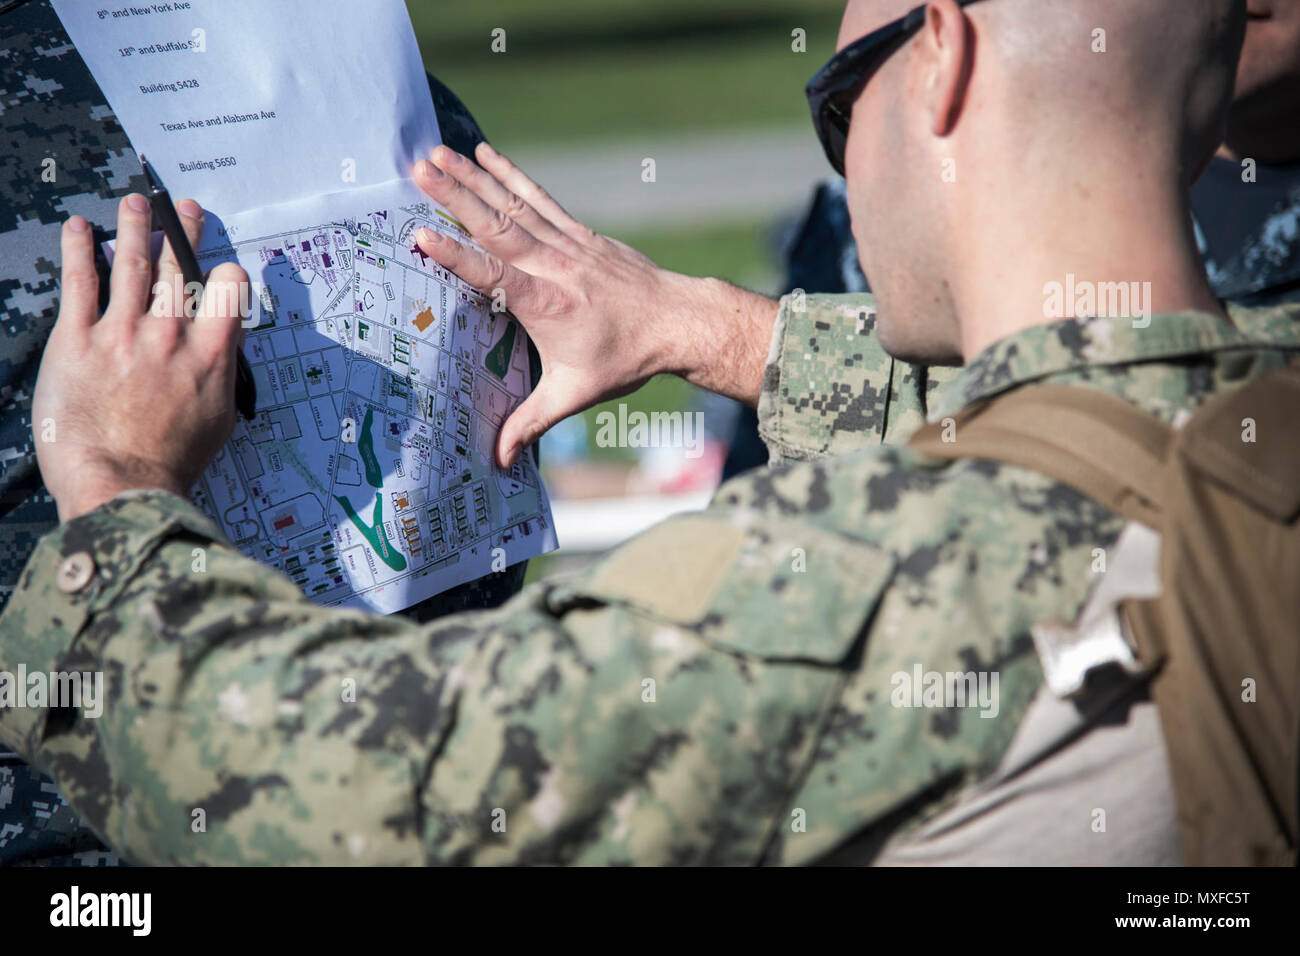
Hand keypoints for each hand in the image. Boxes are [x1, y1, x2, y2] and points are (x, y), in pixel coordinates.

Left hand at [34, 195, 249, 521]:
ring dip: (135, 227)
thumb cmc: (170, 462)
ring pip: (132, 264)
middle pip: (180, 269)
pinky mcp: (76, 341)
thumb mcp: (218, 419)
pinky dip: (80, 251)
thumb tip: (224, 344)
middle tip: (185, 209)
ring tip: (135, 204)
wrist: (121, 484)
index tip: (221, 271)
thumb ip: (220, 373)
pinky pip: (80, 284)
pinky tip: (80, 230)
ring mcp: (121, 334)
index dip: (227, 276)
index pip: (228, 291)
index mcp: (209, 355)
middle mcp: (168, 336)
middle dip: (183, 233)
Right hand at [412, 143, 776, 467]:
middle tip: (418, 169)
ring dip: (473, 178)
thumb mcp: (576, 395)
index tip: (422, 236)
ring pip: (514, 205)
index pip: (494, 277)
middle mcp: (555, 267)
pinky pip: (539, 198)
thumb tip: (497, 462)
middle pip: (498, 227)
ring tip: (436, 153)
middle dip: (456, 197)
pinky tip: (485, 153)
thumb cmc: (626, 359)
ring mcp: (568, 244)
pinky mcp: (580, 233)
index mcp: (547, 306)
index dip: (457, 258)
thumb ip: (531, 423)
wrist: (680, 322)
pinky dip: (512, 174)